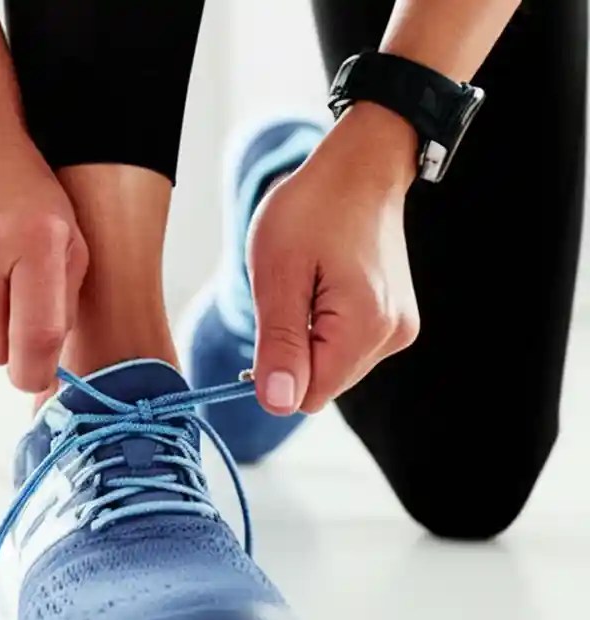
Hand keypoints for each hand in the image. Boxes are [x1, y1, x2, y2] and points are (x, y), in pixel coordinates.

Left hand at [247, 103, 421, 414]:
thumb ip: (280, 344)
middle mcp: (393, 336)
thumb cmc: (313, 210)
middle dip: (294, 350)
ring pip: (333, 365)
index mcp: (365, 328)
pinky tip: (324, 284)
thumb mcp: (277, 275)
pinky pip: (346, 345)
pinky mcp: (396, 319)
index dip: (276, 371)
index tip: (268, 322)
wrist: (361, 167)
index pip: (308, 396)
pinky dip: (325, 326)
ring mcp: (399, 328)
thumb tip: (278, 405)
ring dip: (308, 336)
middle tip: (289, 293)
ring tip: (309, 282)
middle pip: (323, 384)